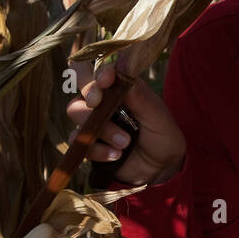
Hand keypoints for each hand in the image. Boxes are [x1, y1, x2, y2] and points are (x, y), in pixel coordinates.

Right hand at [66, 60, 185, 185]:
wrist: (161, 167)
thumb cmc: (161, 135)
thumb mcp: (156, 114)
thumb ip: (138, 95)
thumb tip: (120, 72)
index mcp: (119, 88)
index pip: (98, 70)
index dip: (96, 71)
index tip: (105, 80)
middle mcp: (102, 101)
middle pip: (79, 87)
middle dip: (88, 93)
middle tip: (97, 103)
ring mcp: (92, 122)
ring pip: (76, 113)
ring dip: (102, 128)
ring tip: (126, 142)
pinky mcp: (88, 144)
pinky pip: (79, 142)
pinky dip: (98, 150)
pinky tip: (117, 155)